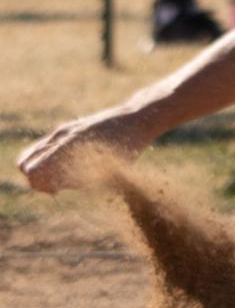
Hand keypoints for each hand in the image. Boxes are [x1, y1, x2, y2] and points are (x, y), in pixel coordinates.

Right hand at [17, 108, 150, 194]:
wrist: (137, 117)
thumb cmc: (128, 146)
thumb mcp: (108, 169)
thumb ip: (80, 179)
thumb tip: (55, 188)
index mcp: (68, 146)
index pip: (32, 171)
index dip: (41, 186)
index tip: (60, 190)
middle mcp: (61, 136)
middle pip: (25, 163)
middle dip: (37, 179)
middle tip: (59, 185)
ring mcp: (63, 130)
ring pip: (32, 154)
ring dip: (42, 169)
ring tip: (64, 176)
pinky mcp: (69, 129)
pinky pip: (45, 146)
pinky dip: (49, 160)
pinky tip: (72, 165)